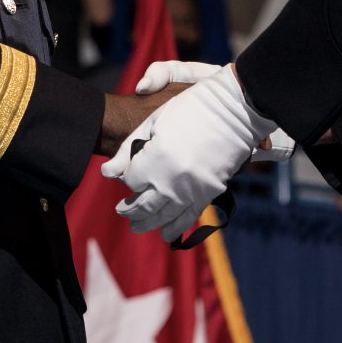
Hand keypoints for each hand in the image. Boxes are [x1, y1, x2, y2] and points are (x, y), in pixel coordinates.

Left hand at [102, 65, 278, 240]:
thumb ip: (128, 149)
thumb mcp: (154, 121)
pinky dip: (175, 227)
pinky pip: (188, 216)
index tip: (128, 173)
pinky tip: (165, 234)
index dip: (127, 178)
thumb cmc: (190, 108)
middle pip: (143, 204)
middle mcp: (171, 181)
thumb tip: (107, 173)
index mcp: (155, 159)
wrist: (233, 110)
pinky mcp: (209, 193)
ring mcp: (191, 190)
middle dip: (130, 209)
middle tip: (121, 211)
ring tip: (136, 226)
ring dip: (147, 222)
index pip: (131, 180)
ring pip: (163, 215)